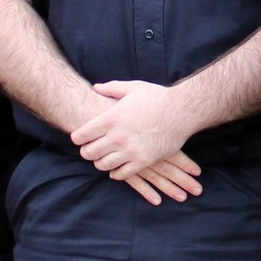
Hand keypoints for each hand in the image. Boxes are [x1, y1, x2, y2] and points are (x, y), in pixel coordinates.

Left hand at [70, 79, 202, 205]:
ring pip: (102, 165)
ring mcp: (130, 150)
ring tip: (104, 159)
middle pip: (88, 153)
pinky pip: (122, 174)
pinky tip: (116, 169)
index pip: (81, 135)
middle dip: (87, 152)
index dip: (78, 138)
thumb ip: (112, 88)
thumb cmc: (157, 98)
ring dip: (100, 163)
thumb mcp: (133, 88)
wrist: (182, 110)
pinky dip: (116, 173)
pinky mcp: (143, 161)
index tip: (81, 138)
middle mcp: (117, 136)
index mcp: (111, 118)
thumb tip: (96, 87)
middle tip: (91, 150)